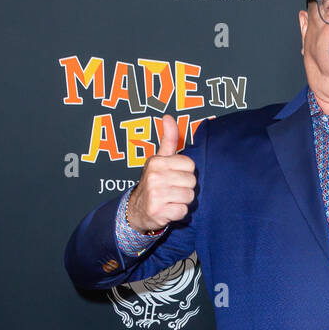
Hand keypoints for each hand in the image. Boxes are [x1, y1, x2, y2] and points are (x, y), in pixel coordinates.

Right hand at [125, 114, 196, 231]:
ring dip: (183, 201)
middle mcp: (154, 177)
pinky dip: (178, 213)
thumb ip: (168, 139)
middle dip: (185, 187)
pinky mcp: (159, 212)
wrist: (137, 209)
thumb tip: (168, 117)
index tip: (174, 176)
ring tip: (171, 199)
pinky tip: (168, 209)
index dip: (185, 172)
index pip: (190, 165)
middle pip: (192, 181)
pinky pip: (183, 211)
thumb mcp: (159, 159)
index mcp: (157, 162)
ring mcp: (156, 195)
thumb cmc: (153, 182)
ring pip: (189, 196)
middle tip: (172, 189)